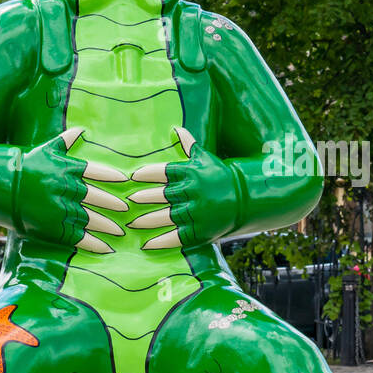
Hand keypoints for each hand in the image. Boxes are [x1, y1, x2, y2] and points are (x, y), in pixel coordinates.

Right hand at [13, 128, 128, 251]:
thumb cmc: (25, 167)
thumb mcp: (45, 151)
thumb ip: (65, 142)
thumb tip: (81, 129)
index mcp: (64, 168)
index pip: (94, 171)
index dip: (110, 176)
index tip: (124, 180)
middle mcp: (64, 188)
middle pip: (95, 197)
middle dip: (112, 204)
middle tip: (127, 208)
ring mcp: (58, 208)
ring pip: (89, 218)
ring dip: (107, 225)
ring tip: (120, 231)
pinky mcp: (52, 227)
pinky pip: (78, 236)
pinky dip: (93, 243)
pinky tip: (106, 247)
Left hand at [129, 127, 241, 248]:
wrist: (244, 198)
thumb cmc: (220, 176)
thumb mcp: (206, 159)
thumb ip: (189, 146)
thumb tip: (175, 128)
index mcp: (192, 173)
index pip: (164, 171)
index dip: (147, 174)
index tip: (133, 177)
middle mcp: (193, 192)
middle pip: (162, 195)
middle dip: (144, 198)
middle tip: (128, 201)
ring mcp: (196, 212)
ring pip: (166, 216)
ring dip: (147, 221)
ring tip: (131, 223)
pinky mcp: (200, 230)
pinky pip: (177, 236)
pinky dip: (161, 241)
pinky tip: (147, 244)